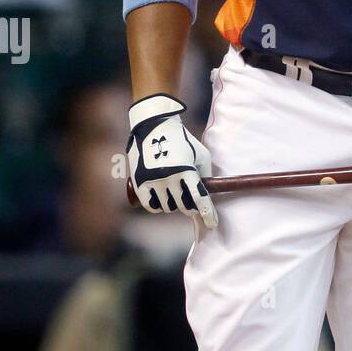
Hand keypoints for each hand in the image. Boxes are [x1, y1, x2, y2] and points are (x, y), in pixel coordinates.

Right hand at [126, 93, 217, 228]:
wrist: (153, 126)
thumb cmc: (182, 140)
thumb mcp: (201, 154)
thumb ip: (206, 174)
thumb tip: (208, 194)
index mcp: (186, 170)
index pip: (200, 199)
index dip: (207, 214)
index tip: (212, 224)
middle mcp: (169, 178)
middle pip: (184, 206)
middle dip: (190, 206)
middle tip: (189, 201)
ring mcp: (153, 181)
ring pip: (168, 208)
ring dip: (173, 205)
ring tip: (174, 194)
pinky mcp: (139, 183)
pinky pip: (151, 206)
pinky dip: (158, 207)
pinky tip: (162, 200)